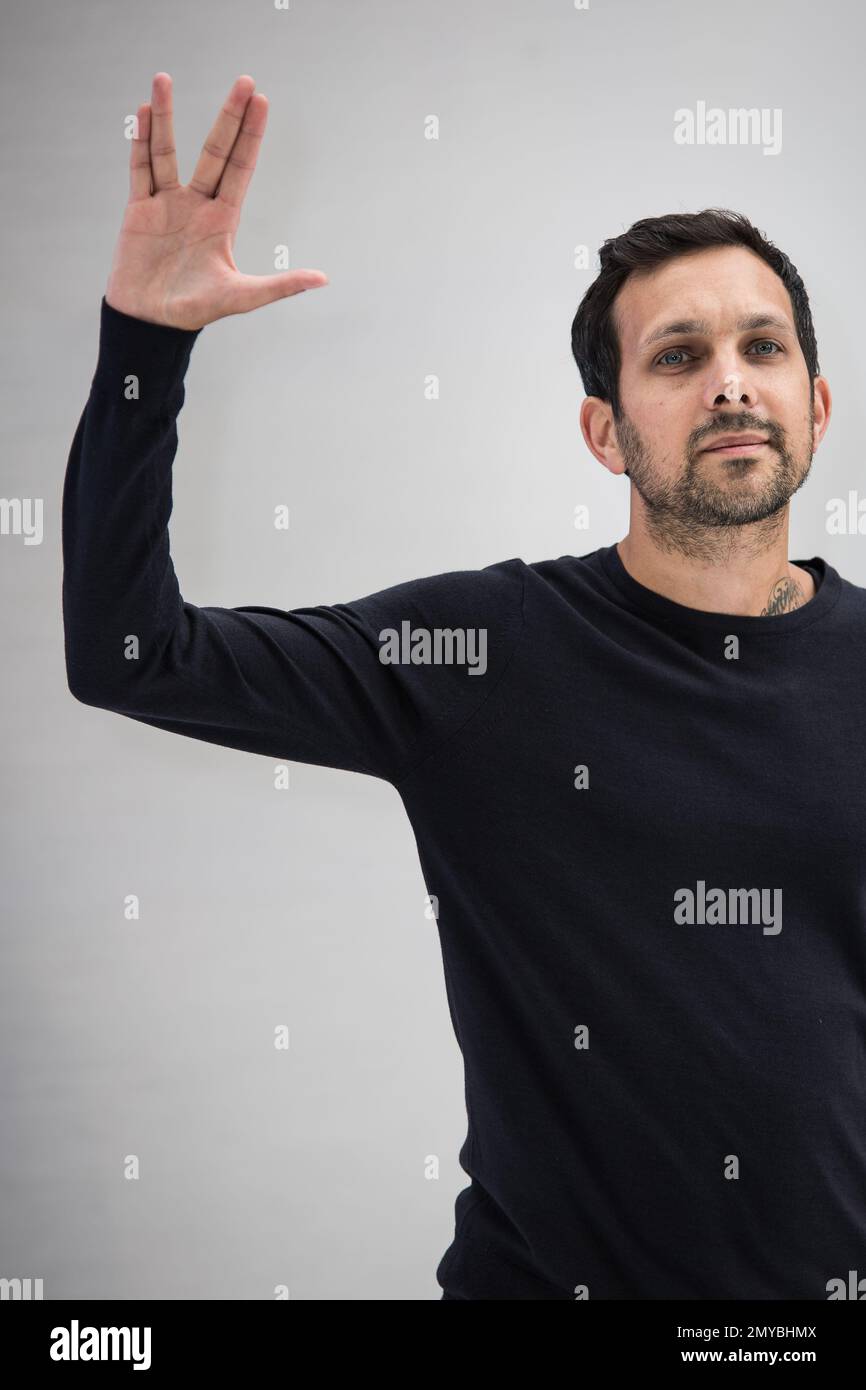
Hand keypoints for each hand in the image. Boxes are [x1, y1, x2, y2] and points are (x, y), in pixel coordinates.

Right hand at [104, 73, 327, 329]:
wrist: (151, 324)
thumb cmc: (196, 312)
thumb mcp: (243, 297)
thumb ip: (281, 286)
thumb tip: (323, 280)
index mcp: (222, 219)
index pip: (241, 167)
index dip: (251, 135)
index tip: (261, 101)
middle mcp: (197, 204)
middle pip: (214, 151)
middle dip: (229, 117)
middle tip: (243, 81)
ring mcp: (167, 204)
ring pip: (167, 151)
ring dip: (167, 117)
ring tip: (164, 79)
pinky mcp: (139, 211)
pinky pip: (140, 170)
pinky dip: (140, 142)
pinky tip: (144, 113)